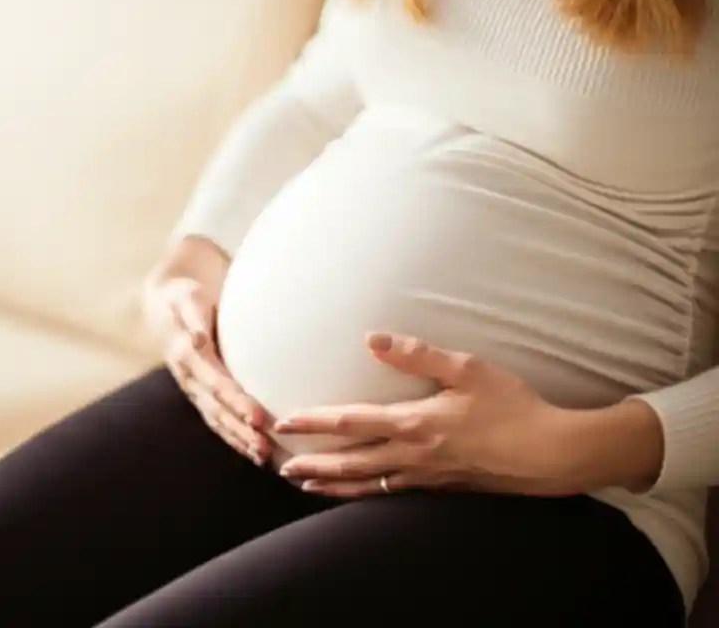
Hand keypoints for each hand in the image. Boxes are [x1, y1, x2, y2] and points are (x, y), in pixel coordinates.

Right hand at [142, 240, 272, 465]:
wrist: (167, 304)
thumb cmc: (184, 296)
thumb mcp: (187, 298)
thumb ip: (194, 316)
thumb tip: (197, 338)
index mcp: (187, 355)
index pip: (216, 382)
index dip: (236, 401)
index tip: (257, 416)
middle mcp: (189, 378)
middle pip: (217, 409)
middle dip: (240, 429)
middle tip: (265, 446)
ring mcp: (194, 389)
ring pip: (217, 420)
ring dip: (239, 439)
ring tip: (263, 456)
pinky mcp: (201, 394)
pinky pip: (217, 420)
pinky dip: (234, 438)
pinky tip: (254, 453)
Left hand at [270, 331, 662, 497]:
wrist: (551, 454)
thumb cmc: (513, 406)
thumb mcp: (468, 369)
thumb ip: (417, 354)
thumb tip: (372, 339)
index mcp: (413, 422)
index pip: (350, 422)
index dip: (314, 422)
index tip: (284, 421)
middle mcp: (412, 454)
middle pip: (349, 461)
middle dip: (312, 462)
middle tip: (279, 464)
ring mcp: (425, 475)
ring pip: (367, 483)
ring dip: (332, 483)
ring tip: (304, 484)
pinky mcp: (441, 486)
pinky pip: (391, 491)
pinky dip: (365, 492)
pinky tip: (356, 491)